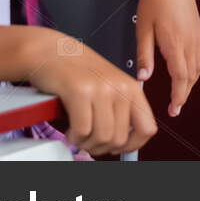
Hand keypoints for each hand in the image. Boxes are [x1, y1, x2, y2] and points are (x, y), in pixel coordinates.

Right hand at [25, 30, 157, 156]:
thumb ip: (119, 110)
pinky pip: (82, 130)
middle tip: (89, 141)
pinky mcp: (80, 92)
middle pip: (120, 138)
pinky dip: (74, 136)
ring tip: (79, 134)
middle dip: (101, 147)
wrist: (51, 52)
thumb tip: (123, 143)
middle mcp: (120, 87)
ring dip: (86, 143)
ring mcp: (101, 89)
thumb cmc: (77, 71)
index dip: (132, 145)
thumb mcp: (108, 87)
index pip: (147, 128)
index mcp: (131, 88)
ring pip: (102, 137)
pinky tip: (70, 128)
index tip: (118, 148)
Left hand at [135, 0, 199, 115]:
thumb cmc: (152, 2)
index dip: (179, 96)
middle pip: (192, 75)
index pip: (181, 78)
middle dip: (185, 94)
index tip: (173, 109)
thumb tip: (143, 79)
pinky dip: (197, 69)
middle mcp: (190, 42)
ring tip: (181, 93)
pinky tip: (190, 72)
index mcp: (175, 44)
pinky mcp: (199, 30)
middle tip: (175, 107)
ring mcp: (197, 36)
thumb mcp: (143, 30)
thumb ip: (144, 55)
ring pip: (199, 67)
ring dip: (191, 83)